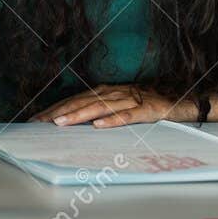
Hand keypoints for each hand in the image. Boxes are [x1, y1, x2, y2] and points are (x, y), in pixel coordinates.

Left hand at [31, 85, 196, 127]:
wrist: (181, 100)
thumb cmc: (146, 105)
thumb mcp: (119, 105)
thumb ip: (98, 111)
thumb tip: (73, 122)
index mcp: (104, 92)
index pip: (74, 100)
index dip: (55, 108)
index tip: (36, 120)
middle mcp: (114, 93)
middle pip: (82, 102)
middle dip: (59, 112)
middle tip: (40, 122)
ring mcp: (130, 100)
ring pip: (100, 107)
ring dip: (79, 115)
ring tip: (61, 123)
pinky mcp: (147, 110)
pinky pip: (127, 115)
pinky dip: (112, 120)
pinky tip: (99, 126)